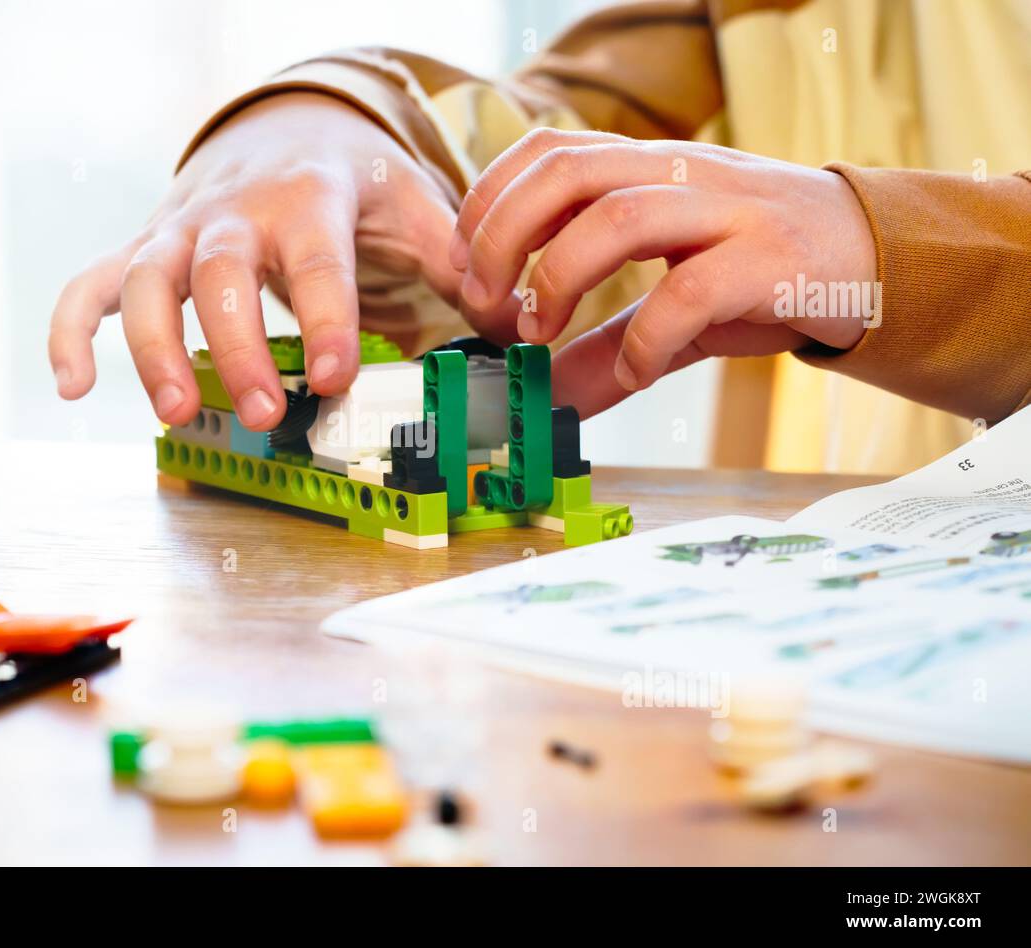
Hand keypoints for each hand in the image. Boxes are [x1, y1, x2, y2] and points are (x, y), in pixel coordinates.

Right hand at [48, 93, 516, 429]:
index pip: (316, 257)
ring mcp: (179, 230)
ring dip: (151, 349)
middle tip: (267, 412)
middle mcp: (235, 211)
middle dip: (235, 344)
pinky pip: (90, 285)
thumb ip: (460, 261)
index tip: (337, 375)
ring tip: (178, 413)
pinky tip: (75, 388)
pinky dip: (70, 331)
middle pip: (219, 272)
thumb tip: (515, 323)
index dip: (326, 315)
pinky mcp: (144, 250)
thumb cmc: (352, 186)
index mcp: (310, 198)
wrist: (283, 132)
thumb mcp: (411, 207)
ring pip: (145, 281)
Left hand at [448, 130, 876, 416]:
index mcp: (649, 171)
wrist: (879, 264)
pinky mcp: (773, 261)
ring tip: (538, 335)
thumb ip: (609, 343)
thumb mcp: (674, 302)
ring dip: (558, 276)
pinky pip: (692, 291)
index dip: (489, 202)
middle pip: (568, 171)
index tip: (464, 269)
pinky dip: (646, 339)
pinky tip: (635, 371)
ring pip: (621, 214)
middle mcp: (682, 176)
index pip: (549, 151)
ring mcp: (729, 211)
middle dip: (503, 237)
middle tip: (486, 306)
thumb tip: (548, 400)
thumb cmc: (764, 272)